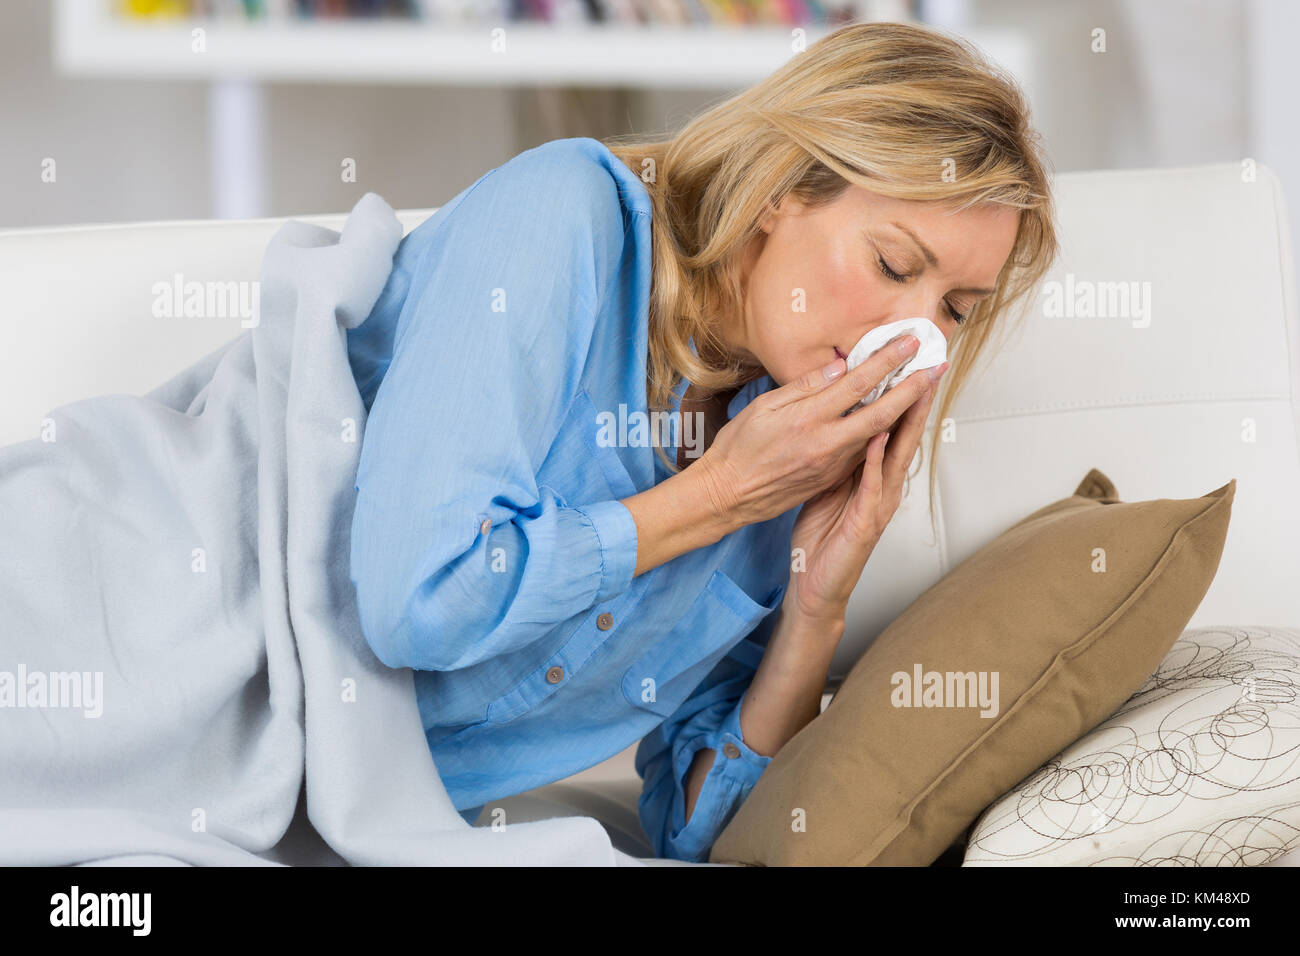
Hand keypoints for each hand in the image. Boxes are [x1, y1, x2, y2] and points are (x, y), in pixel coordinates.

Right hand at [695, 332, 945, 535]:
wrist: (727, 496)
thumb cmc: (737, 450)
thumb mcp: (763, 408)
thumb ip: (803, 387)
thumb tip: (838, 369)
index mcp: (808, 420)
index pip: (859, 384)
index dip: (888, 361)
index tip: (909, 345)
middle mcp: (826, 443)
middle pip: (882, 411)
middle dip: (914, 388)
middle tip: (936, 367)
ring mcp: (832, 465)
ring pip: (878, 434)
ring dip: (904, 411)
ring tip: (922, 389)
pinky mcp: (831, 479)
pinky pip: (863, 452)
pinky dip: (883, 432)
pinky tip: (893, 418)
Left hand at [783, 368, 938, 624]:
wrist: (815, 583)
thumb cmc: (822, 535)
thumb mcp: (831, 485)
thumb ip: (841, 455)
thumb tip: (841, 421)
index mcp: (874, 475)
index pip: (893, 428)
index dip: (902, 396)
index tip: (907, 362)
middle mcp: (884, 487)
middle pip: (905, 436)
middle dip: (917, 400)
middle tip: (929, 365)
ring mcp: (878, 505)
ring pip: (898, 457)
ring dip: (908, 423)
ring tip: (916, 390)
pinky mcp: (866, 524)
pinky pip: (872, 487)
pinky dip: (876, 462)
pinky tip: (879, 439)